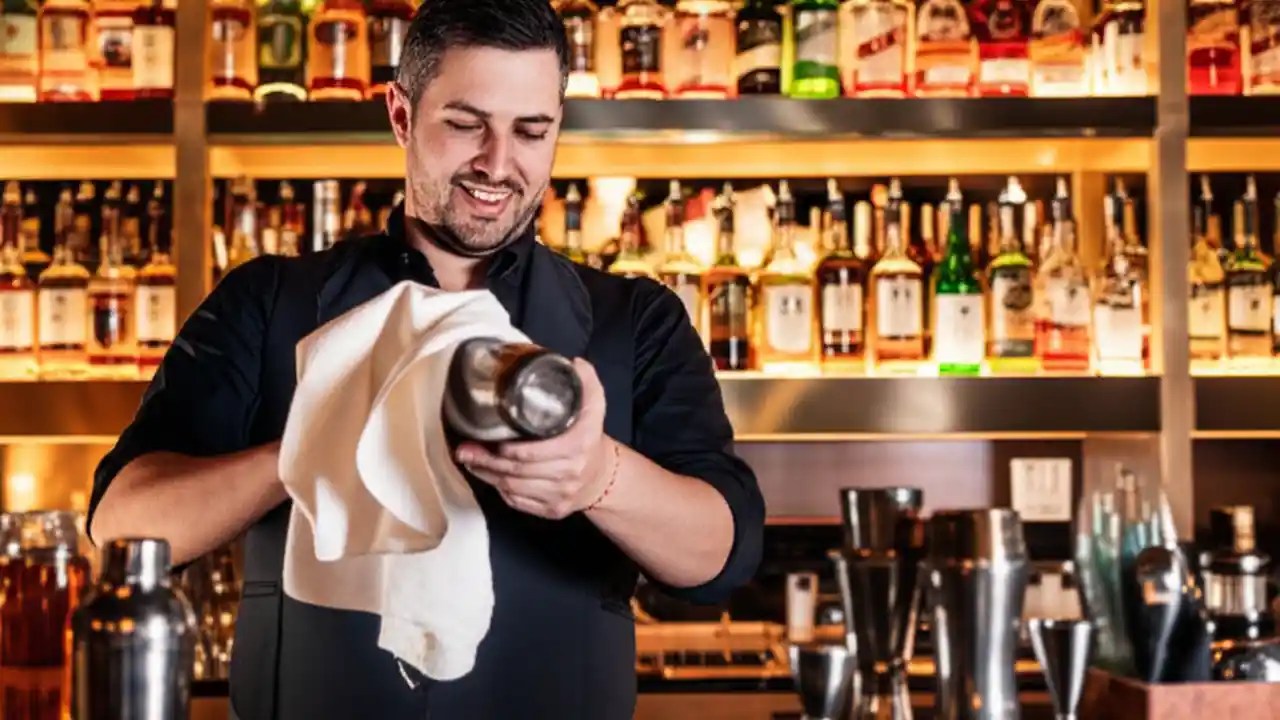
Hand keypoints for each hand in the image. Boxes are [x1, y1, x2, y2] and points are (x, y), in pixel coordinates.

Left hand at [454, 358, 614, 519]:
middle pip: (517, 470)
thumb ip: (586, 382)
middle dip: (486, 461)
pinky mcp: (552, 510)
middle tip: (466, 449)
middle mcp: (569, 472)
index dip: (505, 448)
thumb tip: (574, 363)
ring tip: (470, 460)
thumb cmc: (589, 438)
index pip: (533, 452)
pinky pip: (518, 502)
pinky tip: (489, 477)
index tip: (488, 437)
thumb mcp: (593, 406)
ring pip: (513, 487)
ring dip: (487, 475)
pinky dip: (499, 490)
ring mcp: (560, 494)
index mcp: (577, 445)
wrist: (602, 476)